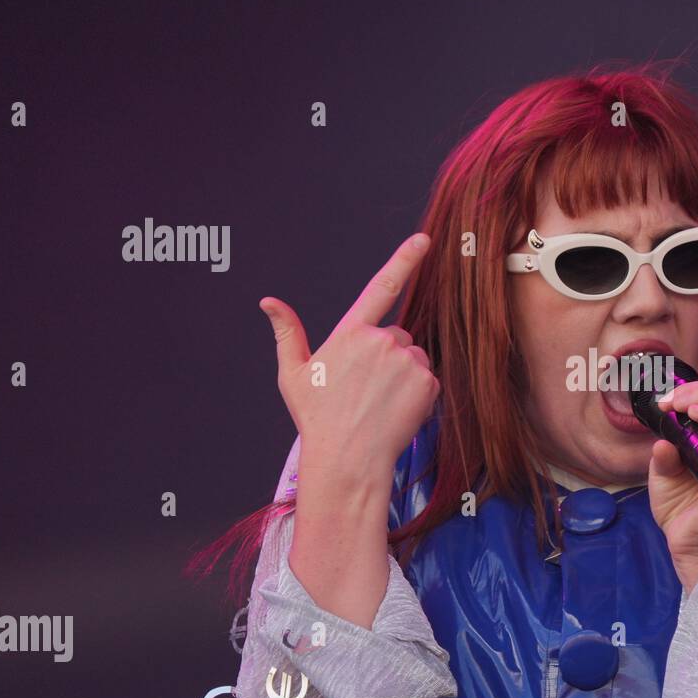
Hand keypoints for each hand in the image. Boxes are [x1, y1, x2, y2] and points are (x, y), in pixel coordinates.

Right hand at [259, 233, 439, 498]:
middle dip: (388, 357)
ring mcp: (407, 361)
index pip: (381, 287)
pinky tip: (396, 412)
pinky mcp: (427, 383)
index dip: (404, 259)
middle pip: (397, 336)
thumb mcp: (293, 374)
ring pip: (413, 359)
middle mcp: (382, 341)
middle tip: (366, 389)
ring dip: (403, 376)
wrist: (348, 458)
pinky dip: (418, 394)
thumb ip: (287, 333)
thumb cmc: (318, 419)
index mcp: (350, 333)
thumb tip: (269, 303)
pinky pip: (428, 381)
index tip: (423, 239)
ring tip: (380, 404)